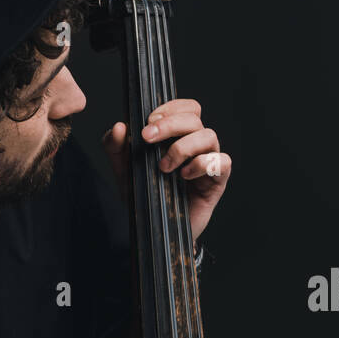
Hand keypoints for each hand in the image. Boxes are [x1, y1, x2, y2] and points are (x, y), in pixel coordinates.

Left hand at [101, 98, 231, 242]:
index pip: (186, 108)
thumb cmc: (146, 196)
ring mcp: (208, 162)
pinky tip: (184, 175)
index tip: (149, 120)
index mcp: (178, 136)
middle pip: (194, 118)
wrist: (154, 230)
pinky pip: (222, 162)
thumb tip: (119, 127)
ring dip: (182, 147)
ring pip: (208, 136)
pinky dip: (203, 164)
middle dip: (169, 124)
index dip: (171, 107)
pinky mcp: (217, 181)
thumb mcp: (124, 170)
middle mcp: (196, 145)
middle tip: (147, 138)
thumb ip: (116, 148)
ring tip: (164, 167)